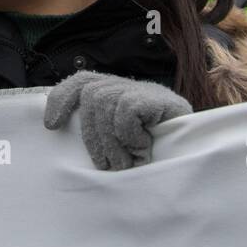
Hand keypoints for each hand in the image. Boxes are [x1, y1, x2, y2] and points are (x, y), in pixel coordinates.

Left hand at [44, 71, 192, 169]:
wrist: (195, 161)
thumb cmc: (153, 159)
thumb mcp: (119, 147)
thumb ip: (97, 133)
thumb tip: (55, 127)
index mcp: (117, 96)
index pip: (82, 82)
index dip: (63, 98)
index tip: (51, 125)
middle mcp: (131, 87)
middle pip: (91, 97)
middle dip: (94, 137)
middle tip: (110, 164)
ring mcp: (146, 91)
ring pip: (105, 103)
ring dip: (113, 140)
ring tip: (128, 160)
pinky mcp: (159, 98)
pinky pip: (125, 110)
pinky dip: (129, 134)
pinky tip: (144, 147)